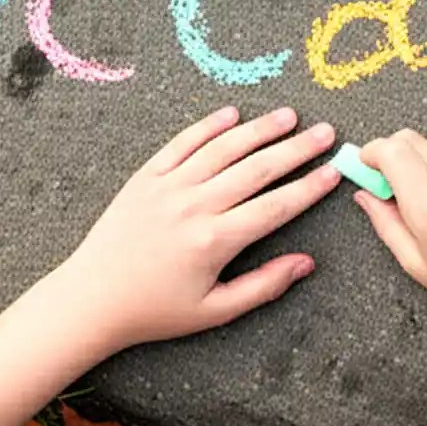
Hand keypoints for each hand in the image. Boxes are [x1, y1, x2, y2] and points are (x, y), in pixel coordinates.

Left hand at [56, 106, 339, 351]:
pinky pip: (182, 143)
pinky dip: (209, 126)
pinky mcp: (146, 177)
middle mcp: (194, 206)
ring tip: (289, 116)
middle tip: (325, 133)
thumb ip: (264, 285)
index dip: (310, 188)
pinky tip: (232, 114)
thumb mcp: (214, 310)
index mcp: (215, 240)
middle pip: (256, 168)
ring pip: (223, 148)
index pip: (276, 206)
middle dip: (296, 149)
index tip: (334, 171)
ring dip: (259, 129)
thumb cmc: (155, 310)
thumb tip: (306, 263)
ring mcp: (168, 186)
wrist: (91, 298)